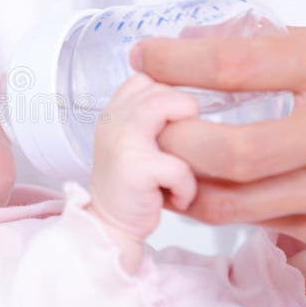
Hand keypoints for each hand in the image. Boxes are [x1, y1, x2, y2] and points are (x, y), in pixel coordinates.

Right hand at [88, 73, 197, 270]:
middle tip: (185, 147)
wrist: (109, 229)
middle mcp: (113, 120)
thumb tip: (196, 102)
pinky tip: (177, 196)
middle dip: (186, 115)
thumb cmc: (131, 188)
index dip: (169, 94)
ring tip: (184, 164)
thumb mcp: (134, 143)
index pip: (147, 78)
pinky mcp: (136, 168)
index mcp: (114, 111)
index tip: (175, 124)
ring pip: (171, 107)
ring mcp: (122, 141)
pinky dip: (187, 185)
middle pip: (163, 88)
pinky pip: (180, 163)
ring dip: (191, 138)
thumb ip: (153, 118)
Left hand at [131, 23, 305, 249]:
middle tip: (152, 123)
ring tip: (166, 159)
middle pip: (230, 151)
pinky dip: (224, 203)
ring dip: (185, 181)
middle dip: (174, 139)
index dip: (178, 62)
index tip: (146, 56)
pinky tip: (209, 183)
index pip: (239, 65)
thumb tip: (191, 43)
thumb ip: (271, 45)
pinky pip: (263, 222)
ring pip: (235, 202)